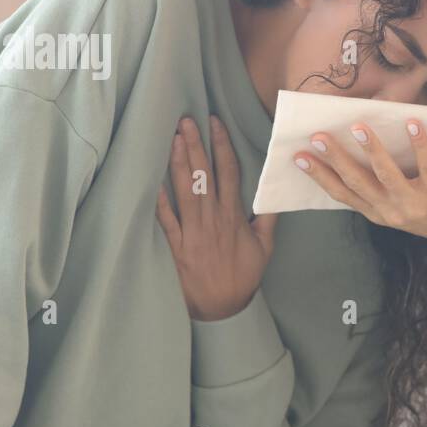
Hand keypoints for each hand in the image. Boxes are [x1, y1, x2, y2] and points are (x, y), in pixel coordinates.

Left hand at [156, 115, 278, 320]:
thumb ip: (267, 218)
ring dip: (179, 162)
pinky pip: (167, 220)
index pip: (229, 172)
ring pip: (186, 190)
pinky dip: (160, 201)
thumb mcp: (265, 246)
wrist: (223, 306)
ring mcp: (194, 231)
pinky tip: (153, 180)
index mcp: (235, 215)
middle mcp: (213, 218)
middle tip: (186, 120)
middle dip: (195, 145)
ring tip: (173, 138)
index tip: (215, 123)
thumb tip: (272, 193)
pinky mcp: (177, 245)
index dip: (221, 145)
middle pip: (204, 175)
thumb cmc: (243, 275)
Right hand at [292, 119, 426, 251]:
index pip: (342, 194)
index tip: (298, 157)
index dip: (319, 176)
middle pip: (358, 182)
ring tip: (357, 127)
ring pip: (386, 175)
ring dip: (371, 150)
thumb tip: (358, 148)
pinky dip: (419, 144)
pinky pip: (426, 167)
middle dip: (335, 158)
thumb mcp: (398, 207)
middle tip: (317, 136)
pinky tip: (412, 123)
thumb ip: (379, 187)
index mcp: (378, 213)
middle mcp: (391, 212)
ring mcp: (414, 206)